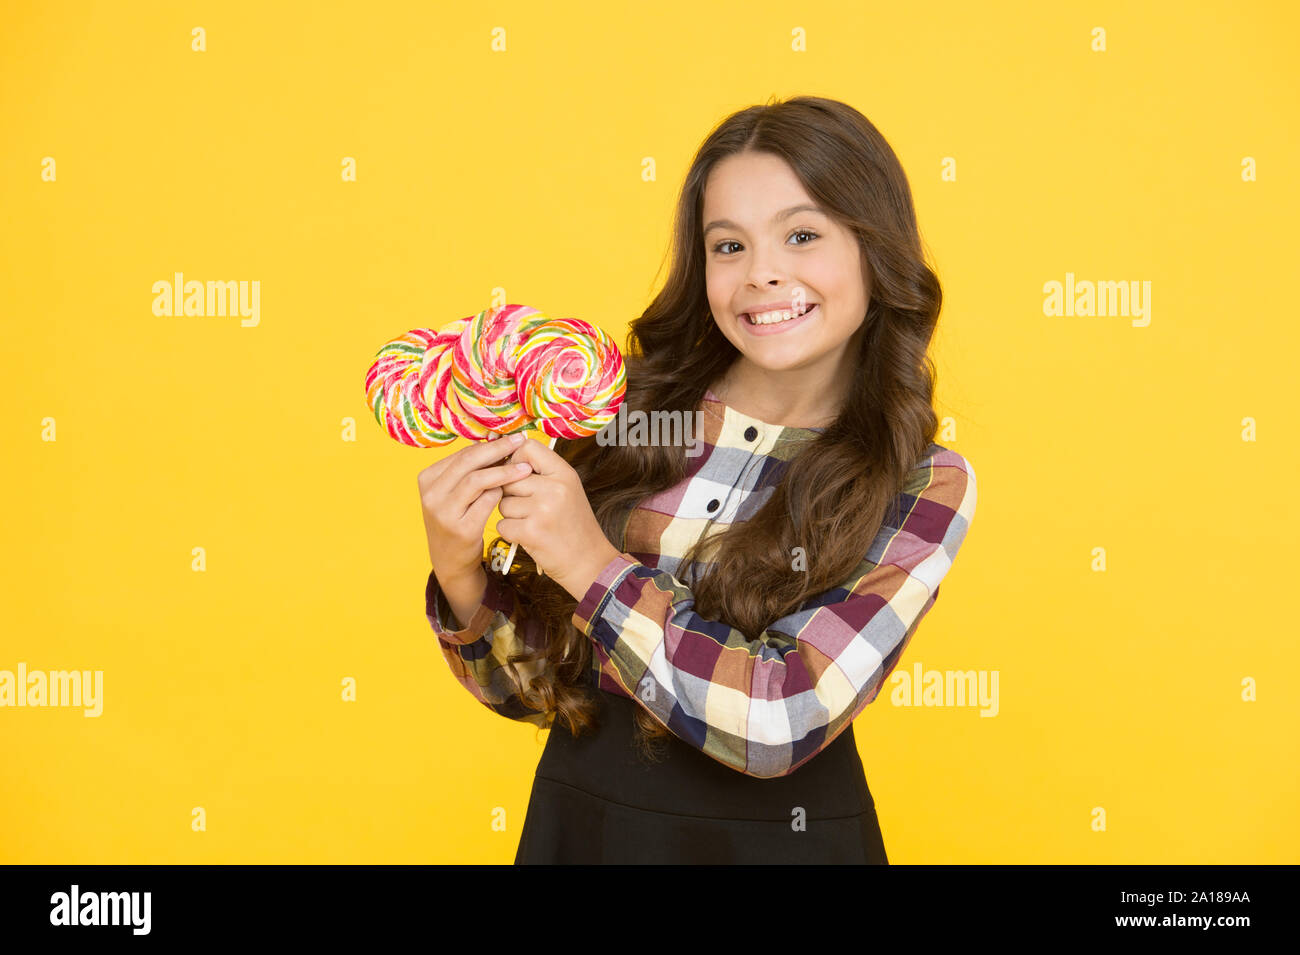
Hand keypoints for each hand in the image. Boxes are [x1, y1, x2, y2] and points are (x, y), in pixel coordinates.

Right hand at [417, 433, 533, 581]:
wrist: (450, 560)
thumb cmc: (457, 519)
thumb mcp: (452, 493)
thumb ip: (468, 470)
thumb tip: (497, 441)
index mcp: (427, 479)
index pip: (462, 454)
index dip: (489, 444)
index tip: (511, 438)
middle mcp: (431, 495)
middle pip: (468, 462)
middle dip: (498, 450)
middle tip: (520, 442)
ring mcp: (443, 513)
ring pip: (476, 480)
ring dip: (504, 472)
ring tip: (525, 469)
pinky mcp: (461, 529)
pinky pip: (486, 503)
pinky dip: (501, 493)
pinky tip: (513, 491)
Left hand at [498, 437, 621, 600]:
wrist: (588, 562)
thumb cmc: (573, 524)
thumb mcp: (567, 489)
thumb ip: (541, 472)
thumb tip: (505, 457)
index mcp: (564, 473)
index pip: (528, 448)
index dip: (517, 460)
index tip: (521, 475)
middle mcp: (555, 488)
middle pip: (509, 477)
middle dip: (511, 493)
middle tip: (531, 507)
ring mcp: (542, 509)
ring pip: (503, 502)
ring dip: (511, 515)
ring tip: (533, 522)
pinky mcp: (531, 531)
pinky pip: (502, 523)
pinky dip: (511, 532)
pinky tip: (529, 536)